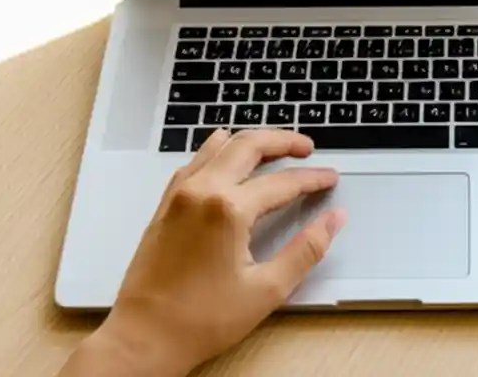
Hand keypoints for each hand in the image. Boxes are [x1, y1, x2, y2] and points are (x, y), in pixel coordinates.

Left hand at [61, 129, 345, 376]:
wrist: (144, 337)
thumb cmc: (200, 320)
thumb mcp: (267, 289)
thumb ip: (306, 250)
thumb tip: (333, 220)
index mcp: (229, 210)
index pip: (283, 182)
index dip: (312, 179)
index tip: (329, 178)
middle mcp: (201, 191)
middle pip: (249, 145)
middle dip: (283, 141)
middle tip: (307, 147)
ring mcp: (179, 195)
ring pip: (219, 146)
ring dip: (251, 141)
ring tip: (274, 147)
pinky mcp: (165, 205)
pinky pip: (195, 162)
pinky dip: (218, 152)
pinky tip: (228, 159)